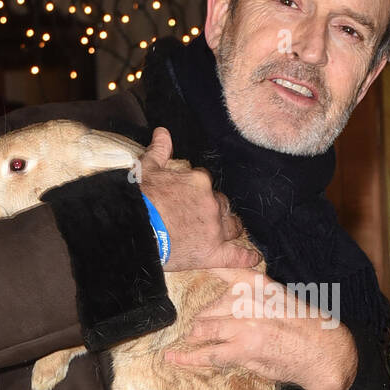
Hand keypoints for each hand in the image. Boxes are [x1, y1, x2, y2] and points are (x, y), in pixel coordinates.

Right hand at [135, 128, 259, 271]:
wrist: (134, 227)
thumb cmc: (140, 198)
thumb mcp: (148, 169)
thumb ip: (159, 150)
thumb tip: (162, 132)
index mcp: (199, 182)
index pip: (205, 183)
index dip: (198, 190)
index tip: (189, 196)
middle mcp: (212, 203)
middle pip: (222, 204)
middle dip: (215, 209)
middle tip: (203, 216)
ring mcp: (214, 229)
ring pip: (231, 226)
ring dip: (230, 227)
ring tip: (227, 232)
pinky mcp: (212, 253)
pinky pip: (236, 255)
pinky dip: (247, 257)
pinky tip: (254, 257)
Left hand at [163, 269, 357, 389]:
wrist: (326, 351)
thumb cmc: (306, 327)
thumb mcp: (281, 299)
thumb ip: (254, 298)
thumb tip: (227, 305)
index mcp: (259, 283)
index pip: (224, 270)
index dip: (204, 271)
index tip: (189, 262)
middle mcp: (249, 299)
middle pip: (210, 308)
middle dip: (204, 321)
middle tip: (201, 329)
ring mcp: (245, 324)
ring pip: (205, 329)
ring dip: (199, 337)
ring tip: (192, 342)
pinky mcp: (243, 348)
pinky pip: (208, 353)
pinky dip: (188, 358)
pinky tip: (173, 358)